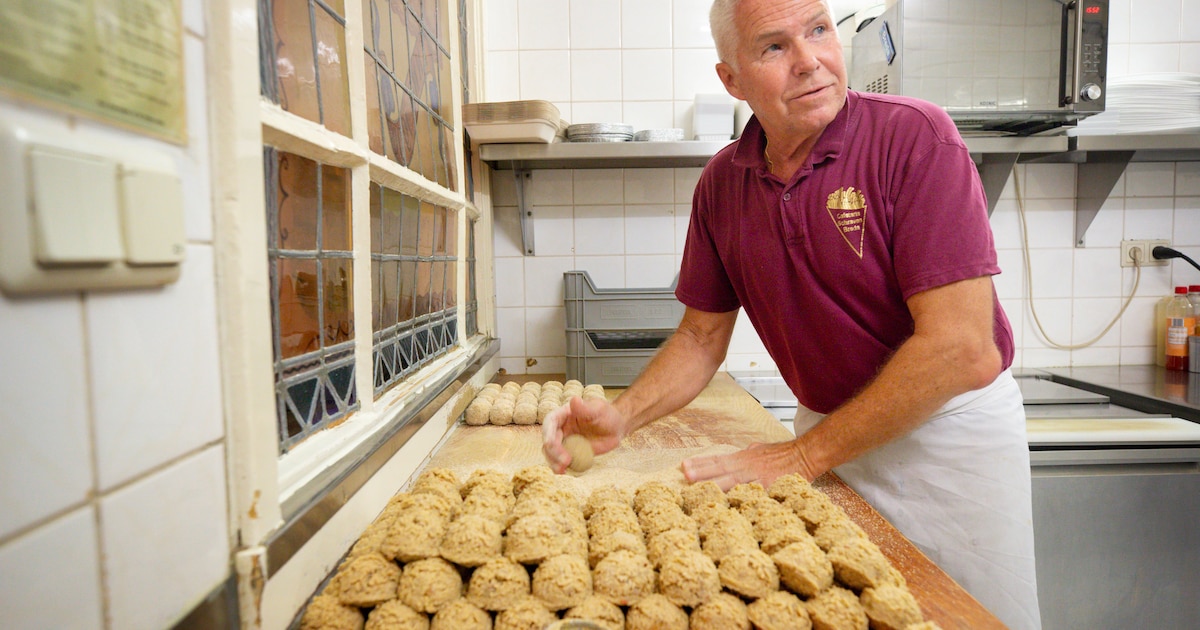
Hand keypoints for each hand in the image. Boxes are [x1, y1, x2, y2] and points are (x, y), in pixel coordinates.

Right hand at [542, 396, 627, 472]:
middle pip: (548, 440)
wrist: (616, 427)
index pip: (550, 422)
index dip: (548, 433)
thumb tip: (574, 400)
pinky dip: (560, 467)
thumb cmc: (607, 415)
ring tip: (563, 470)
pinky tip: (565, 472)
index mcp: (564, 414)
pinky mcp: (570, 452)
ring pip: (551, 453)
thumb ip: (586, 408)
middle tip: (565, 461)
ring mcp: (564, 441)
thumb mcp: (599, 410)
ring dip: (554, 462)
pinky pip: (560, 461)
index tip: (551, 443)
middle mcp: (560, 428)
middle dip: (553, 452)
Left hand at [680, 440, 815, 490]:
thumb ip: (745, 455)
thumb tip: (735, 455)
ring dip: (715, 484)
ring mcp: (758, 477)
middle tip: (685, 474)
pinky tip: (729, 505)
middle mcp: (747, 466)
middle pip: (721, 469)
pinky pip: (753, 494)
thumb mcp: (759, 450)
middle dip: (702, 472)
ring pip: (734, 481)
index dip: (701, 463)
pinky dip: (741, 498)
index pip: (718, 460)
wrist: (806, 455)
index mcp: (743, 458)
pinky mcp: (769, 488)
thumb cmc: (783, 454)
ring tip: (699, 486)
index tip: (683, 465)